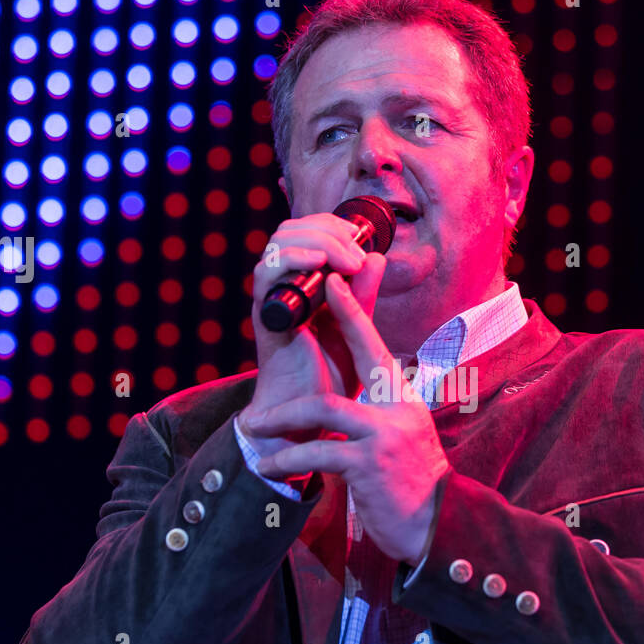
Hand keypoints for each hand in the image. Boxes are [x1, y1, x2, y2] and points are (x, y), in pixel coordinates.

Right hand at [239, 212, 388, 459]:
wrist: (310, 418)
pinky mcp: (266, 316)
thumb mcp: (357, 328)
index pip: (309, 232)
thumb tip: (377, 256)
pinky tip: (320, 266)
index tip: (363, 237)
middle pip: (292, 229)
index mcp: (306, 284)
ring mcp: (274, 299)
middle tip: (356, 252)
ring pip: (279, 242)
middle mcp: (285, 287)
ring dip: (317, 241)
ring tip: (346, 261)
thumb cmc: (331, 377)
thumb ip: (363, 295)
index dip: (334, 224)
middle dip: (328, 228)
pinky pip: (266, 272)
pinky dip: (293, 260)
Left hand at [246, 273, 450, 563]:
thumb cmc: (411, 482)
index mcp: (402, 399)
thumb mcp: (401, 435)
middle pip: (364, 357)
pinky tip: (269, 465)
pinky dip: (288, 459)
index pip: (377, 347)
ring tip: (256, 425)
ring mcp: (385, 435)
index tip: (336, 282)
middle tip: (297, 314)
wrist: (434, 526)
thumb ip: (380, 408)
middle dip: (335, 328)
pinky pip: (318, 453)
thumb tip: (360, 384)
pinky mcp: (369, 465)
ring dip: (284, 417)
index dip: (355, 313)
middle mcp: (398, 409)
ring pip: (326, 409)